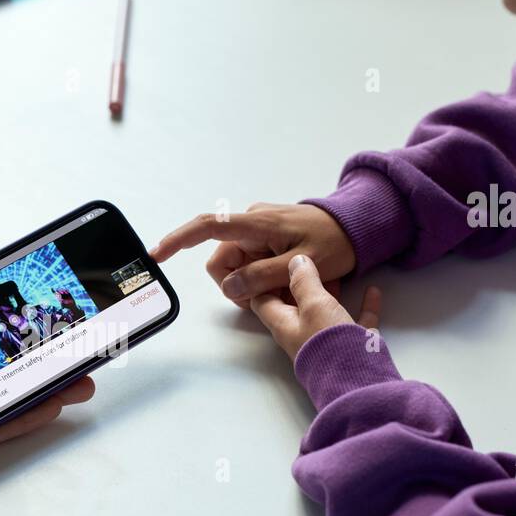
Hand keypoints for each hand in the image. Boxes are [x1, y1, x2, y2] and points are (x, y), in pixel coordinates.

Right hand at [151, 203, 355, 308]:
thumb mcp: (303, 266)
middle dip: (238, 284)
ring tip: (286, 285)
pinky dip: (261, 275)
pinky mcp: (265, 235)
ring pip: (236, 265)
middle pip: (222, 260)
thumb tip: (230, 286)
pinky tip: (285, 278)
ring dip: (253, 282)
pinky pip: (249, 261)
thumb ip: (264, 276)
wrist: (358, 226)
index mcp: (258, 223)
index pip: (208, 226)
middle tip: (271, 295)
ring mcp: (258, 228)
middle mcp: (252, 221)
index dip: (178, 240)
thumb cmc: (335, 242)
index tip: (157, 255)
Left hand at [251, 255, 381, 361]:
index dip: (264, 279)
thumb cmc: (329, 342)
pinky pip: (356, 322)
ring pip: (325, 312)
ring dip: (330, 293)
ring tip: (338, 272)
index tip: (274, 258)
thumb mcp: (314, 303)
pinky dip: (363, 306)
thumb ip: (304, 281)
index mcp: (284, 324)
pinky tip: (373, 291)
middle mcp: (301, 333)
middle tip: (310, 260)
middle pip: (295, 304)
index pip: (262, 299)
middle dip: (300, 282)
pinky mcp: (351, 346)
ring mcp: (326, 341)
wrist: (357, 382)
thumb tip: (294, 261)